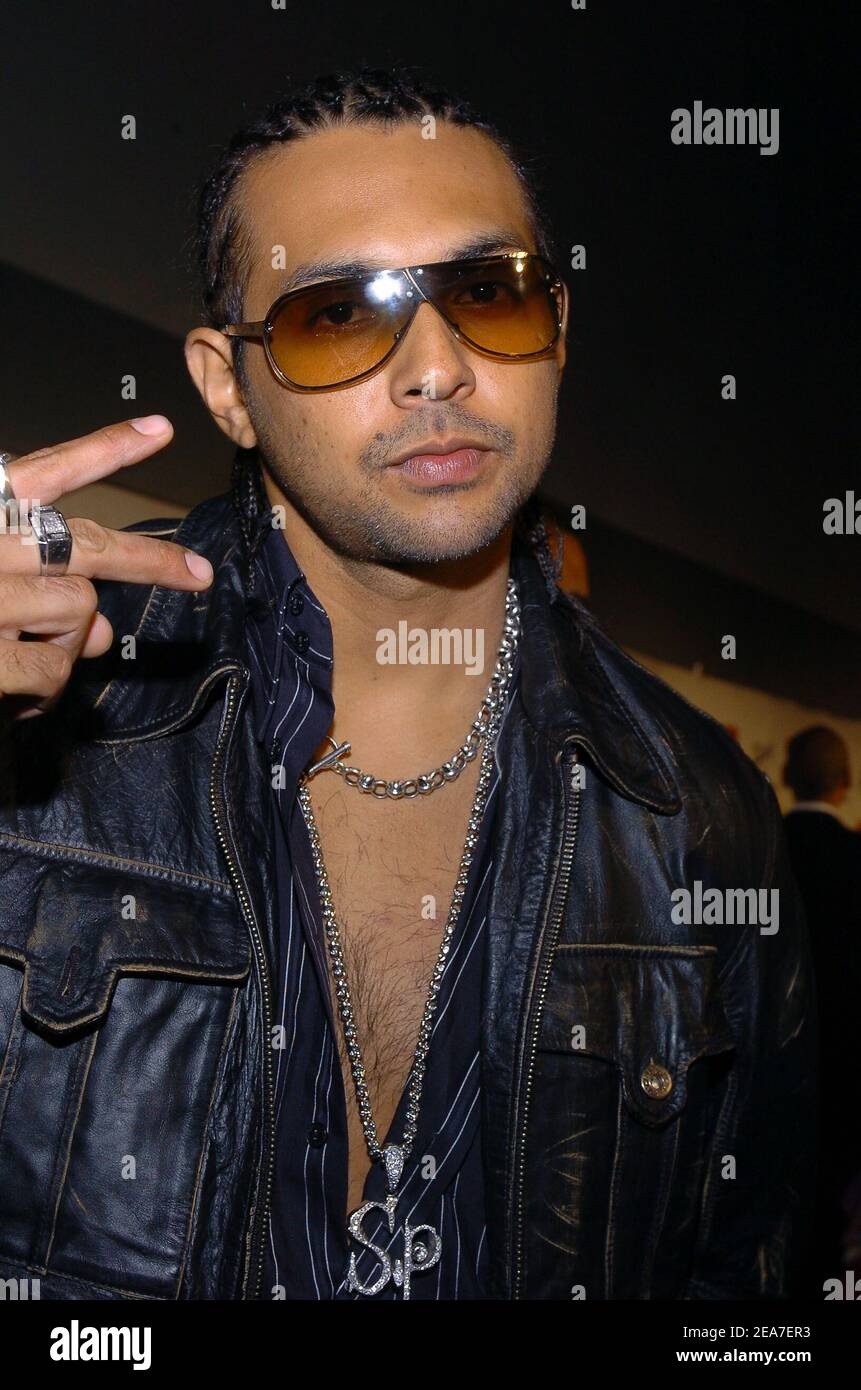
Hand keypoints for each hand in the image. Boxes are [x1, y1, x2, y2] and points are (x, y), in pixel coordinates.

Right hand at [0, 416, 212, 718]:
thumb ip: (31, 590)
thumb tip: (98, 632)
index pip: (42, 472)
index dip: (103, 450)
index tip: (158, 430)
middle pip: (89, 546)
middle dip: (152, 561)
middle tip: (199, 574)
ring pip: (79, 613)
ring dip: (64, 642)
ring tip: (15, 652)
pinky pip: (53, 674)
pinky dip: (43, 692)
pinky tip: (14, 697)